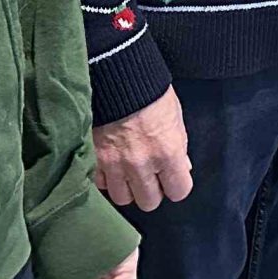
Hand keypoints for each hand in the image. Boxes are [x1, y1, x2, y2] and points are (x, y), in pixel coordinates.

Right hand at [93, 86, 193, 211]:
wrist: (116, 76)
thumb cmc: (149, 92)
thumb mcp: (174, 116)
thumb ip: (179, 145)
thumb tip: (183, 167)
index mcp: (168, 152)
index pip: (179, 191)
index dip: (176, 185)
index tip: (172, 178)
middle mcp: (142, 164)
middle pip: (149, 202)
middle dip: (151, 191)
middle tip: (149, 176)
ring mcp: (115, 165)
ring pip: (123, 199)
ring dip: (127, 188)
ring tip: (128, 173)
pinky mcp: (94, 160)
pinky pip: (101, 185)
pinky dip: (106, 179)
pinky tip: (111, 166)